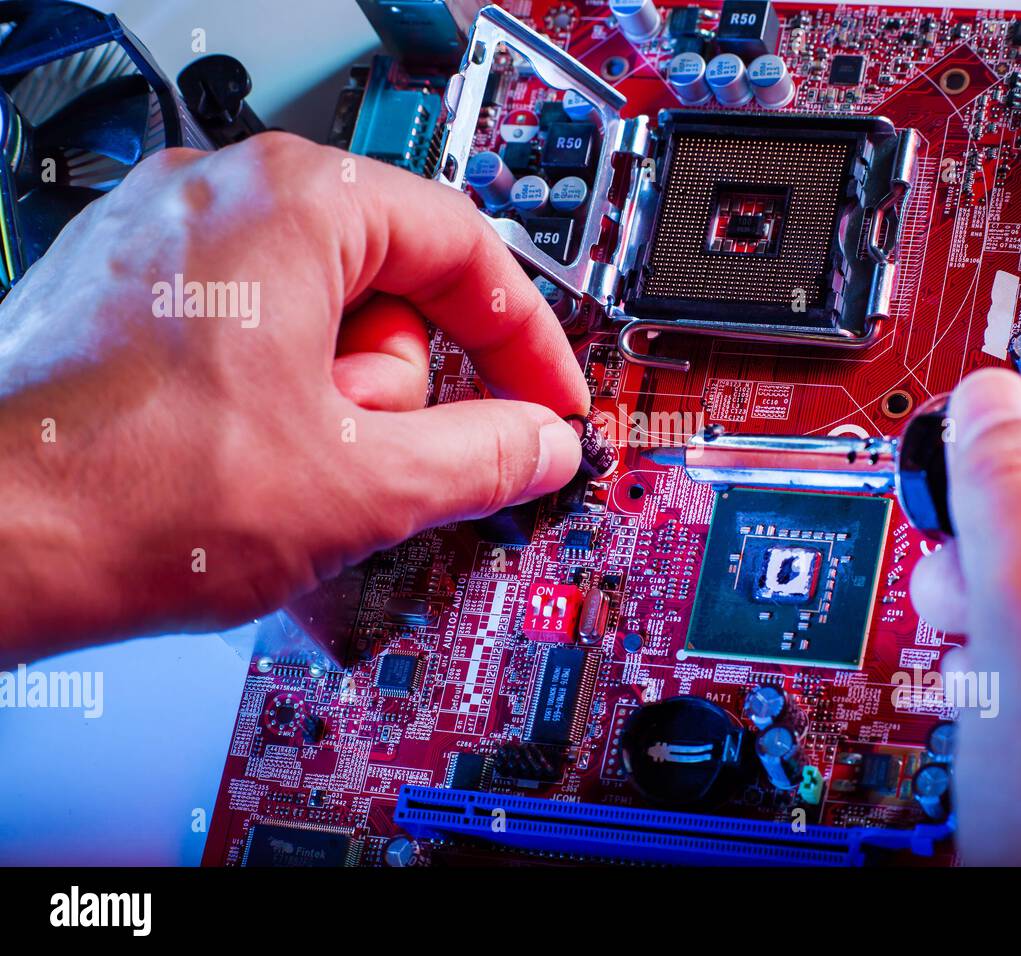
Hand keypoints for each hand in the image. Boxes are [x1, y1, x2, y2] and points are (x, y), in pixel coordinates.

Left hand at [0, 132, 588, 663]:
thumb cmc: (128, 496)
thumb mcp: (361, 487)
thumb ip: (484, 457)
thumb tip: (540, 444)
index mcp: (289, 201)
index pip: (465, 247)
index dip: (526, 337)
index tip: (546, 398)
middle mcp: (217, 194)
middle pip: (389, 287)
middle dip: (395, 389)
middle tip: (364, 458)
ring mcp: (161, 243)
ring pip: (319, 318)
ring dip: (332, 406)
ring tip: (280, 468)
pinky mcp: (127, 296)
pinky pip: (253, 336)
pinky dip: (277, 399)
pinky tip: (242, 465)